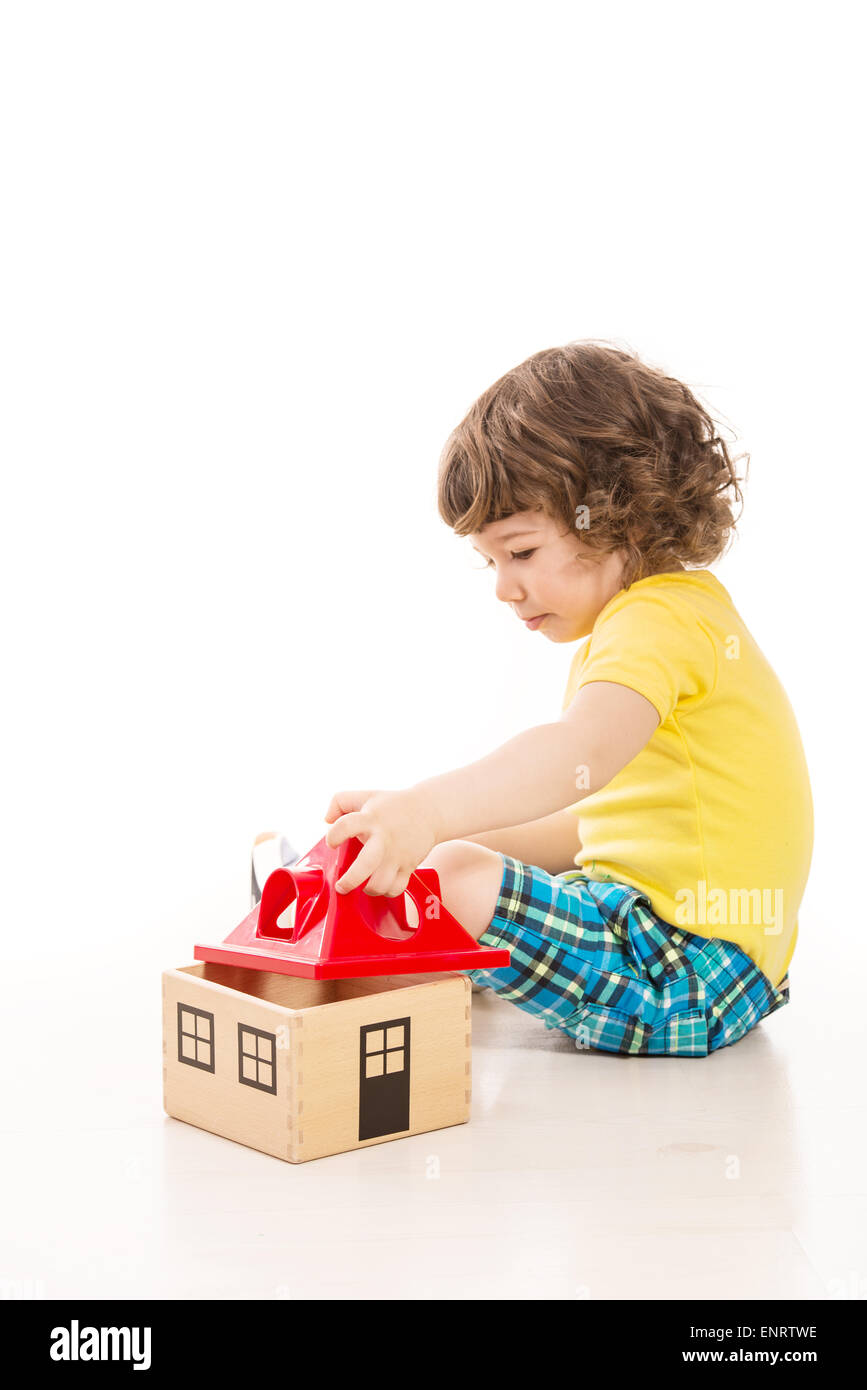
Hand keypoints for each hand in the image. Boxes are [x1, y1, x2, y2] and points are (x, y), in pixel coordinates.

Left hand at [323, 787, 439, 895]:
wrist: (429, 811)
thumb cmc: (392, 806)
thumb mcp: (365, 796)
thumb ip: (339, 802)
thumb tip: (327, 820)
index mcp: (370, 819)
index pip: (346, 826)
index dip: (334, 836)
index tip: (332, 843)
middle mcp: (383, 838)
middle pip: (365, 864)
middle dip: (350, 880)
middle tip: (341, 885)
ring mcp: (397, 854)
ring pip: (381, 883)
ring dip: (369, 889)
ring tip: (364, 884)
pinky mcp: (409, 865)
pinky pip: (397, 888)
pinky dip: (387, 891)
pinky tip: (382, 884)